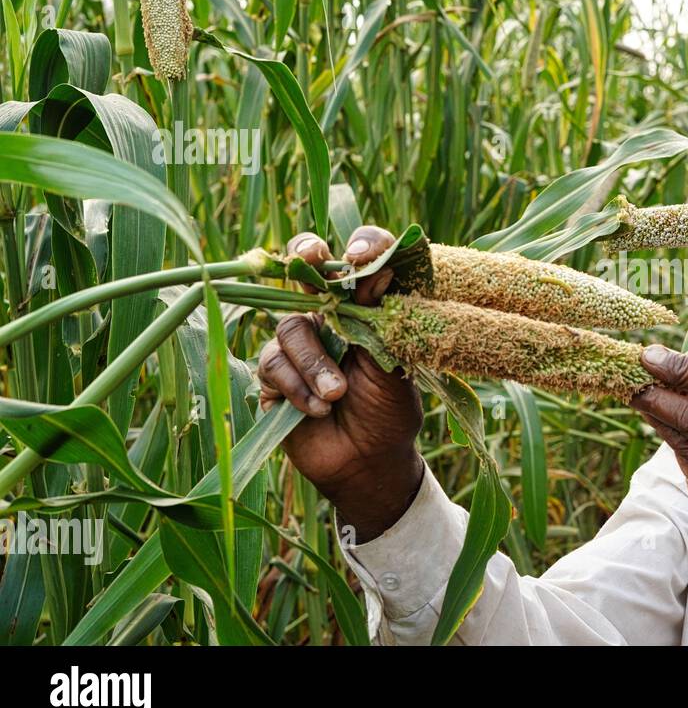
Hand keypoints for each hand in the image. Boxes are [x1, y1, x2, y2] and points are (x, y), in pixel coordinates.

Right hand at [257, 226, 424, 541]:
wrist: (370, 463)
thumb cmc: (390, 411)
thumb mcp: (395, 364)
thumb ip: (382, 321)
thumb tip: (380, 272)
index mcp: (364, 308)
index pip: (361, 261)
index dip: (361, 245)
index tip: (362, 253)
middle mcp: (327, 316)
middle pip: (304, 267)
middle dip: (304, 255)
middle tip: (309, 258)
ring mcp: (297, 344)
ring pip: (290, 327)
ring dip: (314, 362)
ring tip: (337, 394)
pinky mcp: (273, 375)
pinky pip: (273, 365)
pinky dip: (297, 387)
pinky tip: (319, 410)